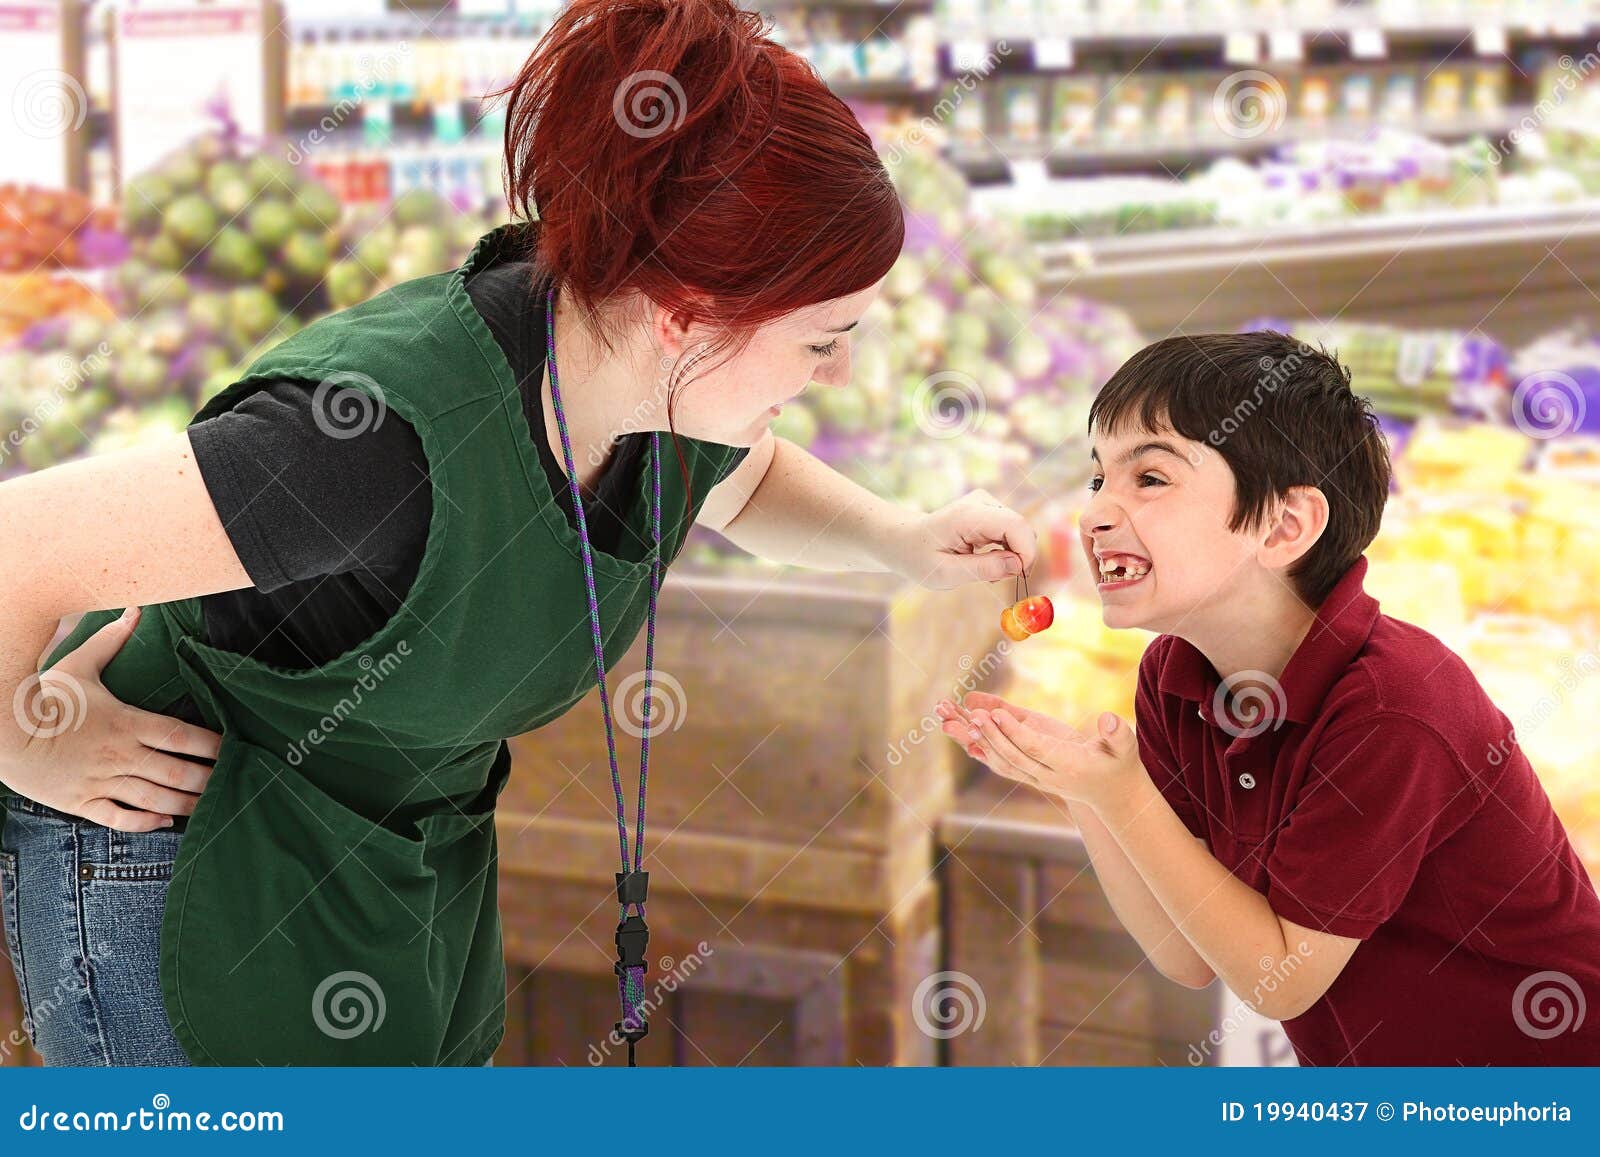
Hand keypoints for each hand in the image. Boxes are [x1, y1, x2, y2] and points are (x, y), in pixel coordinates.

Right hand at [0, 606, 221, 830]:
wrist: (2, 731)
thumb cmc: (43, 697)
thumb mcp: (78, 664)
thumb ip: (112, 640)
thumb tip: (135, 610)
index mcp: (126, 722)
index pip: (180, 735)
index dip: (210, 744)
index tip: (231, 748)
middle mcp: (119, 755)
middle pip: (176, 773)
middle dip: (207, 779)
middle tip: (231, 781)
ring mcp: (101, 781)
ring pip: (154, 799)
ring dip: (186, 804)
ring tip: (209, 805)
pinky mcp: (82, 802)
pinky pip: (120, 819)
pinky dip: (146, 823)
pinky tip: (165, 821)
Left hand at [877, 490, 1036, 589]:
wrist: (905, 541)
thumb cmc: (919, 558)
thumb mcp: (946, 573)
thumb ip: (982, 569)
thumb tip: (1018, 566)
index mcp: (968, 516)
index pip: (1016, 526)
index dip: (1026, 552)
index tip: (1019, 577)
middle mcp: (981, 502)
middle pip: (1022, 528)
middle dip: (1019, 557)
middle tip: (996, 579)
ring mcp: (987, 503)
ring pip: (1020, 531)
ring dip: (1011, 555)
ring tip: (984, 571)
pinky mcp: (990, 510)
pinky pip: (1012, 532)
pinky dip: (1006, 551)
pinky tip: (986, 562)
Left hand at [935, 691, 1144, 810]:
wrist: (1113, 794)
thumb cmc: (1120, 765)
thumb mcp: (1125, 748)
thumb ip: (1118, 734)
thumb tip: (1108, 720)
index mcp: (1068, 765)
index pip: (1034, 748)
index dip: (1014, 732)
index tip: (995, 713)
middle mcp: (1048, 775)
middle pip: (1013, 756)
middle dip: (990, 735)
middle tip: (970, 714)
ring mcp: (1037, 779)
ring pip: (1002, 762)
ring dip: (979, 743)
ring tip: (959, 722)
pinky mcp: (1031, 776)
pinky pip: (1002, 765)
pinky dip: (982, 751)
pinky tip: (964, 736)